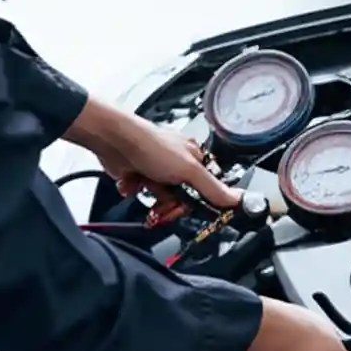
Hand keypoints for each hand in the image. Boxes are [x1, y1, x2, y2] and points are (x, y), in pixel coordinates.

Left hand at [65, 98, 239, 225]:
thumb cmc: (151, 146)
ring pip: (158, 197)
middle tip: (162, 204)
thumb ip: (212, 188)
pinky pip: (138, 192)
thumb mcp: (189, 170)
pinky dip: (132, 190)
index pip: (204, 189)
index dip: (195, 203)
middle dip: (170, 203)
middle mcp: (175, 163)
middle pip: (180, 197)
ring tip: (145, 187)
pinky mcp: (135, 173)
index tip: (186, 210)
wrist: (114, 140)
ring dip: (150, 197)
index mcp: (194, 158)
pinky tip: (130, 182)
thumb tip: (236, 200)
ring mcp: (154, 168)